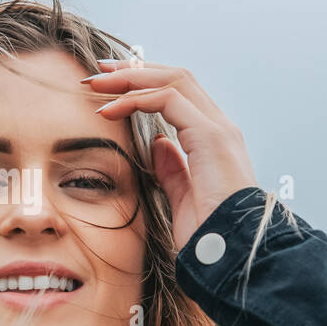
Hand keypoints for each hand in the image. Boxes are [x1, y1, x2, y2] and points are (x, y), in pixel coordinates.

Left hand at [87, 59, 258, 253]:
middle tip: (98, 73)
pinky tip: (110, 110)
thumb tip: (158, 144)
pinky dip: (135, 99)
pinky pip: (168, 100)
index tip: (109, 89)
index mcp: (214, 140)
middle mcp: (220, 127)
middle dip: (134, 70)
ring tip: (96, 84)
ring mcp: (218, 129)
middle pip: (176, 77)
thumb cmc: (208, 236)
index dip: (144, 85)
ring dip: (130, 78)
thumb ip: (173, 169)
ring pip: (173, 80)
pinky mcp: (211, 137)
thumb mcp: (183, 197)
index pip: (179, 94)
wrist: (230, 255)